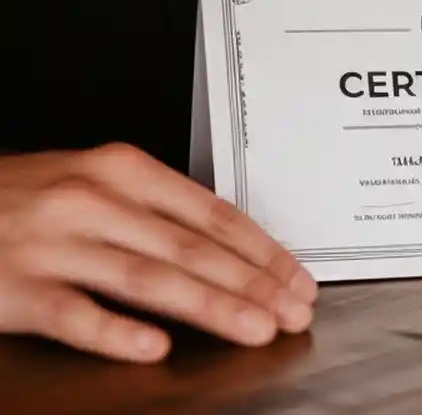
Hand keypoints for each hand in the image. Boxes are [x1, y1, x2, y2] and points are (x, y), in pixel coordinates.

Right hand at [0, 144, 317, 362]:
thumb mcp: (92, 182)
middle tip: (295, 312)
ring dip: (211, 307)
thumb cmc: (22, 197)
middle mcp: (92, 201)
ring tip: (256, 329)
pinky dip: (116, 332)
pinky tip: (155, 348)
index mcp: (121, 171)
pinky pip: (73, 314)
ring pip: (148, 279)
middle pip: (190, 248)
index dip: (261, 250)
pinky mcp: (14, 288)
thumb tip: (230, 250)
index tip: (297, 279)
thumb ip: (154, 210)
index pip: (210, 213)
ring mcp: (52, 245)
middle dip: (252, 284)